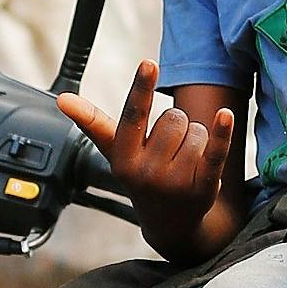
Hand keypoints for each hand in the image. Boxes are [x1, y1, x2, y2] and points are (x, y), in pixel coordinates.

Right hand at [57, 63, 235, 263]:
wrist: (170, 224)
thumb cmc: (140, 175)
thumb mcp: (116, 153)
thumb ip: (94, 123)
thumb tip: (61, 99)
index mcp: (122, 158)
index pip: (134, 115)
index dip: (142, 87)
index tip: (149, 62)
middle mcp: (147, 172)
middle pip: (173, 118)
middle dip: (176, 127)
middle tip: (170, 151)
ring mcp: (175, 182)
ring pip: (196, 130)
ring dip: (196, 139)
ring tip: (185, 162)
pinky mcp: (203, 188)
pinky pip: (214, 152)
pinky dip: (221, 134)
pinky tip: (224, 116)